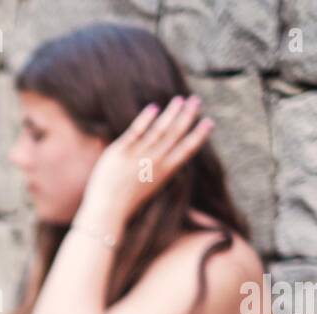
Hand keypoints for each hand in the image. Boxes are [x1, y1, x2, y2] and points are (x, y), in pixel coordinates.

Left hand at [78, 95, 213, 228]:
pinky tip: (154, 108)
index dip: (199, 135)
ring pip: (158, 130)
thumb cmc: (128, 200)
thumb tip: (166, 152)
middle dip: (187, 116)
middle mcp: (154, 163)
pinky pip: (135, 132)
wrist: (107, 211)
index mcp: (164, 172)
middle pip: (174, 134)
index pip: (186, 150)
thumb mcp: (150, 184)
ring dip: (171, 113)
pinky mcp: (120, 152)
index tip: (209, 122)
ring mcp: (138, 157)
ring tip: (179, 99)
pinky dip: (146, 119)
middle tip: (196, 100)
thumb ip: (158, 168)